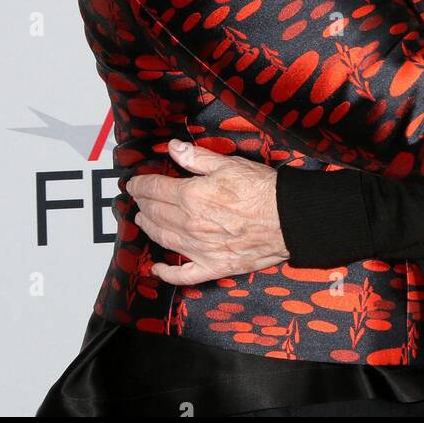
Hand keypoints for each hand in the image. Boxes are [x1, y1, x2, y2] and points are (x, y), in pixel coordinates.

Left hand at [124, 140, 289, 285]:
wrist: (289, 218)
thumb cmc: (263, 190)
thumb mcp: (230, 164)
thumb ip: (197, 158)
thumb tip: (173, 148)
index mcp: (191, 196)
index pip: (155, 189)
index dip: (140, 185)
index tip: (134, 183)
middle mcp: (190, 224)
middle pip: (155, 214)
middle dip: (143, 204)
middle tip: (139, 199)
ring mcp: (199, 248)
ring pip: (163, 240)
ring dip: (148, 229)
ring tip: (143, 221)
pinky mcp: (213, 266)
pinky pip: (183, 274)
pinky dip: (166, 273)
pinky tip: (157, 268)